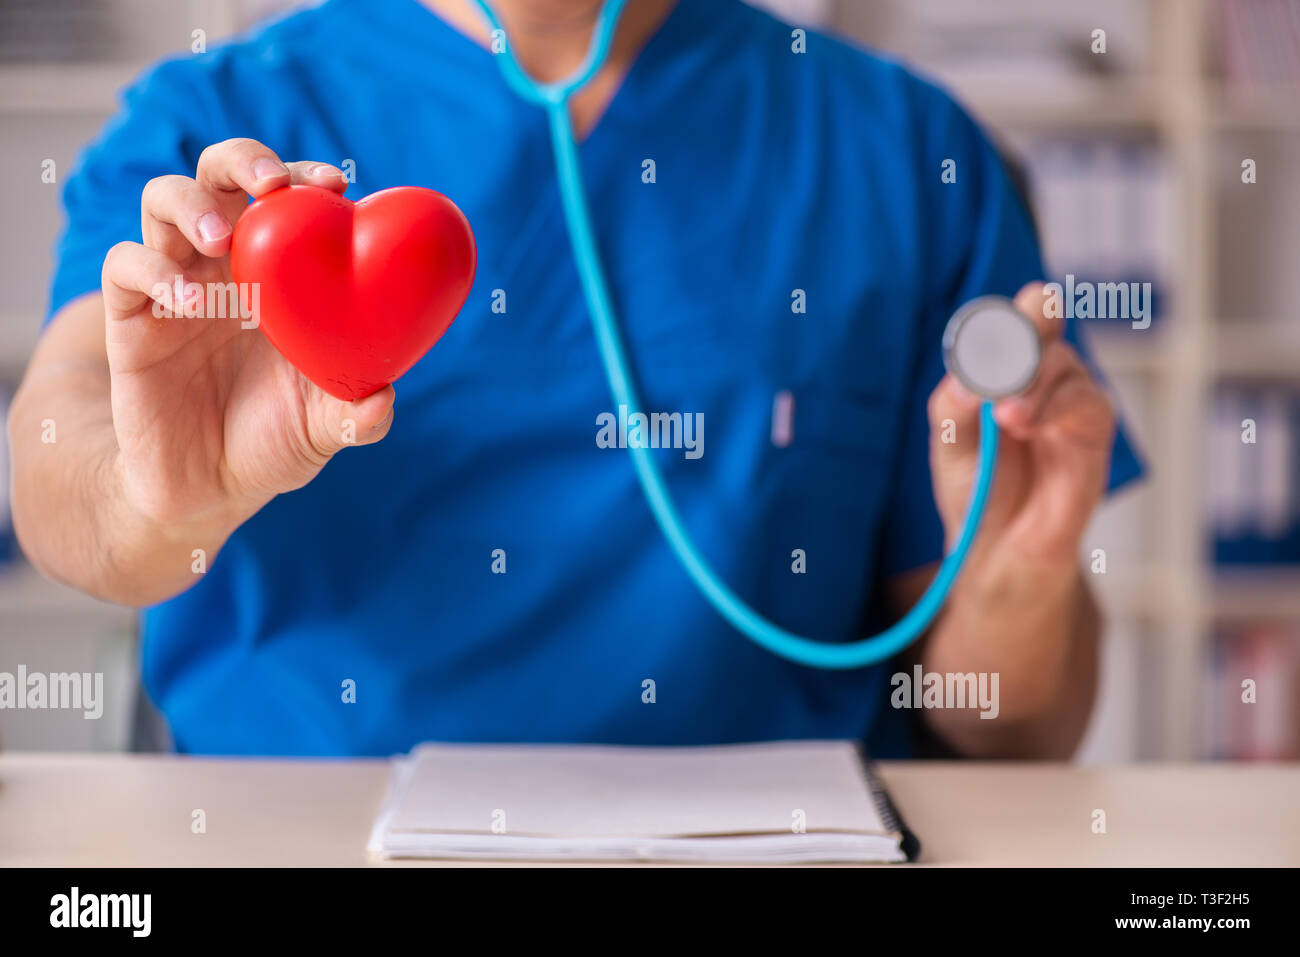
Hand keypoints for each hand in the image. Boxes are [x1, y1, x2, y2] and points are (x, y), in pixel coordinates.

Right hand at [101, 138, 395, 531]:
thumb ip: (356, 415)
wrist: (207, 489)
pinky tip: (191, 302)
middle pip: (218, 175)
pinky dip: (154, 272)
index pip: (285, 199)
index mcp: (277, 273)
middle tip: (271, 184)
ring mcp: (174, 285)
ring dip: (192, 205)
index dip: (305, 177)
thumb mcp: (323, 430)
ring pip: (163, 201)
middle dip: (243, 160)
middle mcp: (224, 266)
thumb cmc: (273, 443)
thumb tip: (385, 399)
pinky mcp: (130, 319)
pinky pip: (126, 268)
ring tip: (223, 239)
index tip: (336, 183)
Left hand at [926, 282, 1116, 590]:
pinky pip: (1084, 397)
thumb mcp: (949, 442)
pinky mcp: (1093, 425)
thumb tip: (969, 377)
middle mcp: (1037, 369)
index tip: (976, 342)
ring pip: (1059, 359)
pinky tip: (1026, 424)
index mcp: (998, 364)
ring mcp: (1067, 393)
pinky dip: (1053, 404)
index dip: (991, 319)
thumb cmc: (975, 486)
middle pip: (1040, 315)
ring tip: (1005, 418)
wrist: (999, 544)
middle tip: (1001, 356)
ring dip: (1030, 381)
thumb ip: (954, 404)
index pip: (1001, 318)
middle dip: (1021, 327)